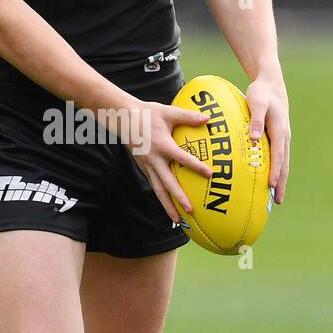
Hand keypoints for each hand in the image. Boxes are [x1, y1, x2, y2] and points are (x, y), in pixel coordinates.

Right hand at [123, 101, 212, 223]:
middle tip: (190, 210)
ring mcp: (147, 166)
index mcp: (163, 146)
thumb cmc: (147, 113)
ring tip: (177, 220)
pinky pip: (154, 185)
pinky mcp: (143, 167)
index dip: (196, 166)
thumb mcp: (168, 112)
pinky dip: (161, 196)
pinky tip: (169, 205)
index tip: (209, 174)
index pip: (182, 158)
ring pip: (158, 190)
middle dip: (178, 199)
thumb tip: (208, 118)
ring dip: (167, 206)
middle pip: (167, 184)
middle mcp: (154, 160)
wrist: (123, 118)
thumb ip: (188, 117)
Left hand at [246, 71, 290, 203]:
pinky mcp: (277, 138)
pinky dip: (276, 170)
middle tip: (278, 201)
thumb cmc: (261, 93)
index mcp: (280, 132)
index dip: (275, 172)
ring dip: (280, 179)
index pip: (278, 156)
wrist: (271, 85)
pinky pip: (278, 158)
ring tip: (276, 197)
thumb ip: (256, 120)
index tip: (271, 186)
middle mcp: (284, 138)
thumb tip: (254, 138)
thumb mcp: (258, 103)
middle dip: (281, 183)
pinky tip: (269, 180)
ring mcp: (282, 139)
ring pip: (283, 163)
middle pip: (284, 164)